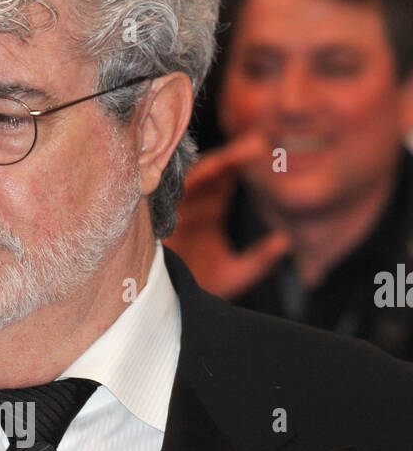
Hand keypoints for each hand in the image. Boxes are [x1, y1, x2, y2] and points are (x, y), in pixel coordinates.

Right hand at [165, 133, 291, 298]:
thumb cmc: (198, 289)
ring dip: (219, 165)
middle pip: (214, 173)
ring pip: (197, 179)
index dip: (243, 166)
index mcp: (209, 213)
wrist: (169, 308)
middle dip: (234, 157)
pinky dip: (195, 181)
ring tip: (242, 154)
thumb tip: (286, 242)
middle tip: (258, 142)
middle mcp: (193, 207)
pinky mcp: (165, 221)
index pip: (226, 181)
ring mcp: (178, 211)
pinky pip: (178, 195)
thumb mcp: (235, 275)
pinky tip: (214, 171)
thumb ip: (260, 259)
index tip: (268, 153)